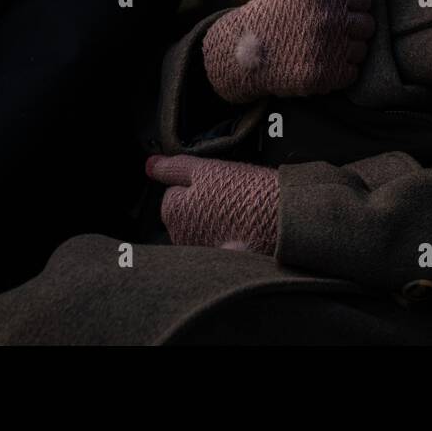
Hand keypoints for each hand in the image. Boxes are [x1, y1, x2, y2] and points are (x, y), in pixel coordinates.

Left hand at [147, 154, 278, 254]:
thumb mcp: (208, 169)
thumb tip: (150, 166)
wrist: (282, 221)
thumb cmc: (244, 192)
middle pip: (185, 217)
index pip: (173, 195)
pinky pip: (218, 251)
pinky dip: (227, 243)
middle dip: (200, 208)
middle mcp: (181, 238)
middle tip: (228, 199)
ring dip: (213, 225)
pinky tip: (243, 237)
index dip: (194, 186)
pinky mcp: (222, 265)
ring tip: (239, 215)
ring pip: (201, 233)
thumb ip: (175, 167)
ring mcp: (200, 254)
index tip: (215, 185)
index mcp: (173, 210)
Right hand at [202, 0, 382, 103]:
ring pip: (362, 50)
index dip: (346, 3)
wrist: (244, 51)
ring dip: (346, 50)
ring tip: (318, 45)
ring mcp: (326, 50)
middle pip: (368, 25)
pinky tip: (317, 62)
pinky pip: (352, 73)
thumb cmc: (277, 9)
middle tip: (321, 28)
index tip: (325, 8)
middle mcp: (327, 19)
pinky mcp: (323, 77)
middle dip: (350, 26)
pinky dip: (338, 71)